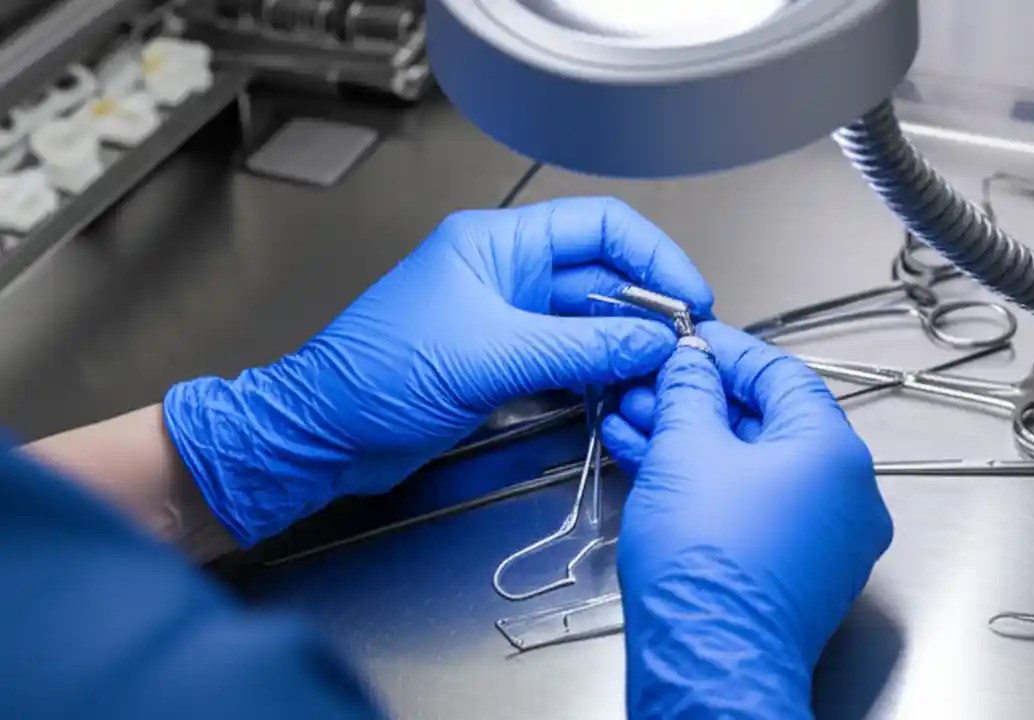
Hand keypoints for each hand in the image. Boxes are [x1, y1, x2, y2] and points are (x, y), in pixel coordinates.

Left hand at [163, 197, 712, 545]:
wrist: (323, 434)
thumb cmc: (374, 376)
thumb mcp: (491, 355)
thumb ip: (580, 348)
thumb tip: (651, 341)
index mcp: (497, 243)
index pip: (600, 226)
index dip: (654, 256)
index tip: (690, 294)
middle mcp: (507, 274)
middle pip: (602, 276)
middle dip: (647, 307)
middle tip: (687, 344)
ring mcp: (507, 320)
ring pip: (590, 322)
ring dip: (627, 346)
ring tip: (662, 372)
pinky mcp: (504, 362)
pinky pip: (570, 358)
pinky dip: (599, 373)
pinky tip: (624, 391)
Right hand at [602, 322, 891, 717]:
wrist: (708, 660)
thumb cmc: (709, 565)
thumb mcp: (686, 448)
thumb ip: (690, 390)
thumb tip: (691, 365)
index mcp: (835, 451)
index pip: (782, 373)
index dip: (726, 350)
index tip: (689, 340)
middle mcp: (845, 494)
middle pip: (766, 421)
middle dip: (696, 399)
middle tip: (650, 385)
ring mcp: (823, 538)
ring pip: (751, 467)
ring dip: (690, 440)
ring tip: (634, 423)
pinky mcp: (792, 571)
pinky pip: (750, 506)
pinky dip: (705, 483)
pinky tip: (650, 465)